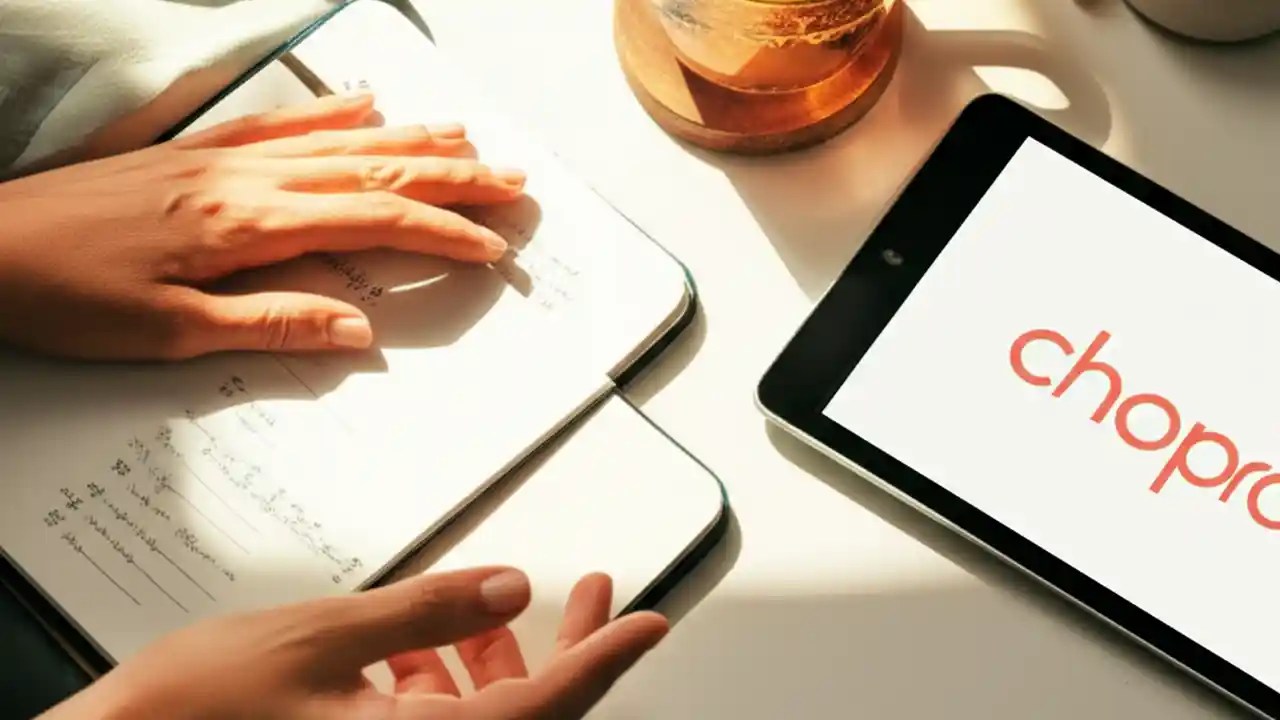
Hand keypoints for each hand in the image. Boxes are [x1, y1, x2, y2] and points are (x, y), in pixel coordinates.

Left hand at [0, 93, 524, 359]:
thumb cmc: (64, 294)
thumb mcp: (168, 335)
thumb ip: (271, 325)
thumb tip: (358, 331)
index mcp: (247, 227)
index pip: (371, 222)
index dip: (440, 233)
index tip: (490, 246)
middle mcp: (246, 180)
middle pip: (372, 170)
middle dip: (451, 178)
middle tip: (511, 181)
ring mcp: (223, 159)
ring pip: (339, 141)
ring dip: (410, 139)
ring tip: (467, 139)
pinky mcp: (197, 153)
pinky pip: (282, 124)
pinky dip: (332, 112)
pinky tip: (366, 105)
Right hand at [40, 568, 667, 719]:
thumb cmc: (193, 711)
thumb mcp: (318, 638)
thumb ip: (421, 612)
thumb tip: (506, 588)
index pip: (547, 705)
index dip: (604, 657)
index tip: (648, 621)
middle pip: (528, 715)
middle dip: (568, 649)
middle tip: (598, 595)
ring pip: (483, 718)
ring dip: (502, 659)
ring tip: (511, 601)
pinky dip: (446, 678)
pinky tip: (426, 640)